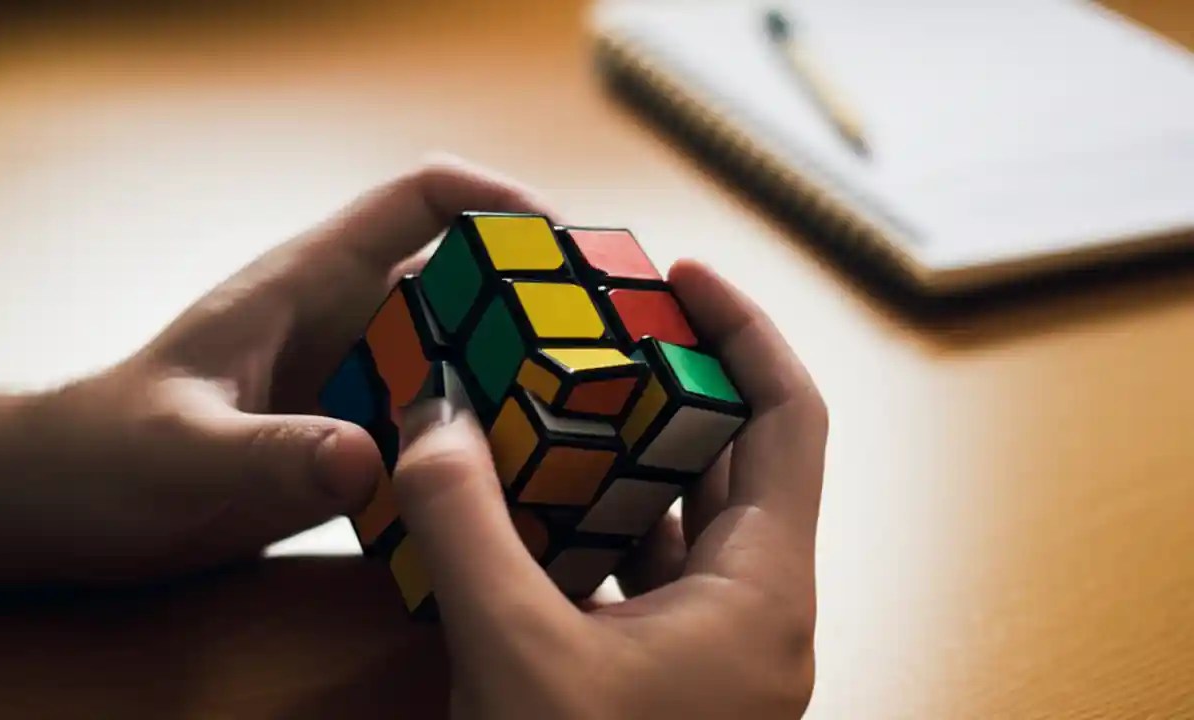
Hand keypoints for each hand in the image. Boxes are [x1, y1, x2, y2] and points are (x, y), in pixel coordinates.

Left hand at [0, 158, 548, 586]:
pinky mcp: (351, 439)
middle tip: (609, 352)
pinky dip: (478, 449)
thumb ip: (270, 452)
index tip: (566, 243)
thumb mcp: (181, 452)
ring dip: (517, 385)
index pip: (417, 203)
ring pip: (460, 360)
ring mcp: (352, 383)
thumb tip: (370, 458)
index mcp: (307, 285)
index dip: (496, 200)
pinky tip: (519, 495)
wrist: (67, 507)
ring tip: (589, 427)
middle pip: (463, 284)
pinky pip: (434, 429)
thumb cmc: (103, 457)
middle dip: (535, 305)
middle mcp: (345, 324)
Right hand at [392, 260, 826, 718]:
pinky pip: (643, 572)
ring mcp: (715, 651)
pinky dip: (594, 526)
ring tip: (552, 395)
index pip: (789, 417)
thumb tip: (433, 415)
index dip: (745, 329)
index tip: (682, 272)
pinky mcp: (669, 681)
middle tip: (597, 322)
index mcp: (761, 591)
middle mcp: (754, 611)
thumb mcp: (511, 650)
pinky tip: (529, 504)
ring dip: (620, 456)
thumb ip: (465, 525)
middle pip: (730, 458)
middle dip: (664, 383)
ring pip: (680, 520)